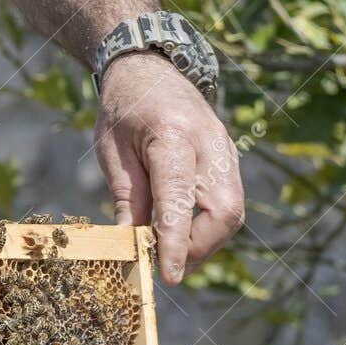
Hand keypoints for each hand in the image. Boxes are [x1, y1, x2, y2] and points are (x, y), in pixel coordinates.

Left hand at [94, 54, 243, 285]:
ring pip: (232, 213)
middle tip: (167, 266)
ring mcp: (225, 151)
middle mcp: (209, 143)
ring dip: (205, 243)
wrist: (150, 69)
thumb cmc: (126, 110)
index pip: (180, 199)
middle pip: (223, 211)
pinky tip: (185, 235)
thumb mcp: (113, 153)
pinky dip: (209, 229)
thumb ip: (127, 200)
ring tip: (173, 253)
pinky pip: (229, 204)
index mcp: (172, 135)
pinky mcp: (230, 161)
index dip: (176, 242)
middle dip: (198, 248)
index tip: (169, 276)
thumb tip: (131, 248)